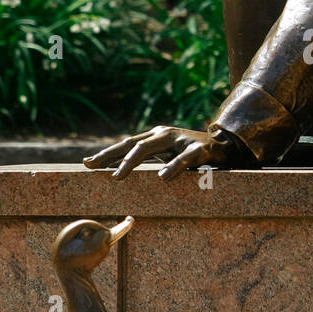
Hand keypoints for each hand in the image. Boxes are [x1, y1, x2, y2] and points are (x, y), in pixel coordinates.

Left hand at [83, 125, 241, 180]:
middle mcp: (164, 134)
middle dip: (112, 156)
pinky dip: (172, 166)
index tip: (86, 164)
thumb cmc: (191, 154)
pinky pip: (183, 158)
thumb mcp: (167, 156)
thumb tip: (116, 172)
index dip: (106, 153)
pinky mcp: (198, 149)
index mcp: (155, 136)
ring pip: (151, 148)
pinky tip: (163, 177)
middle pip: (133, 144)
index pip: (126, 144)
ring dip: (131, 161)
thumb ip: (147, 162)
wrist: (226, 147)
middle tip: (96, 169)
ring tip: (118, 175)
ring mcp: (180, 139)